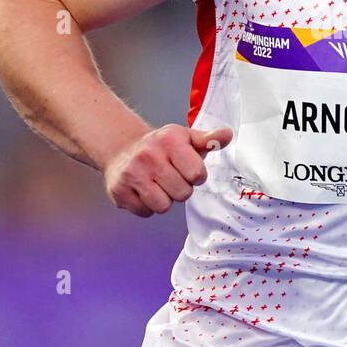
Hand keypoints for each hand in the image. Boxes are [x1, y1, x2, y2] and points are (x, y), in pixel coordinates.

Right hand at [104, 123, 232, 216]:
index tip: (186, 169)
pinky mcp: (119, 191)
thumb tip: (227, 135)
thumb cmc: (160, 146)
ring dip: (164, 200)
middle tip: (170, 177)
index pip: (197, 174)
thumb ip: (209, 140)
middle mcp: (148, 155)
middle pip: (182, 194)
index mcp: (169, 140)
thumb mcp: (185, 138)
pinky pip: (145, 212)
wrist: (122, 148)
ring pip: (163, 206)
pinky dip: (147, 206)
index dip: (195, 176)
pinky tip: (143, 190)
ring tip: (157, 185)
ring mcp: (132, 174)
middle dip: (180, 189)